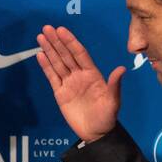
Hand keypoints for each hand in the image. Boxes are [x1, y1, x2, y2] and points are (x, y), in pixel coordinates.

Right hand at [35, 25, 123, 141]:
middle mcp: (79, 75)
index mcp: (92, 74)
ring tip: (41, 37)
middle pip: (66, 55)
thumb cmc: (107, 117)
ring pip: (57, 63)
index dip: (70, 42)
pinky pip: (52, 77)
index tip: (62, 30)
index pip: (79, 53)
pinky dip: (46, 66)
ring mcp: (68, 83)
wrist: (96, 133)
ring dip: (49, 50)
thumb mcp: (113, 102)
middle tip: (47, 28)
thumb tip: (121, 69)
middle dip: (56, 41)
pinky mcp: (60, 93)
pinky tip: (40, 55)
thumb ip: (114, 85)